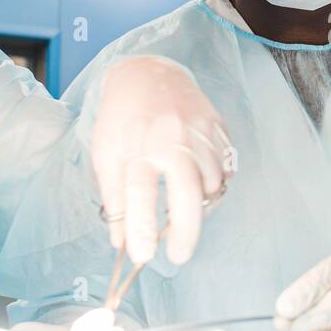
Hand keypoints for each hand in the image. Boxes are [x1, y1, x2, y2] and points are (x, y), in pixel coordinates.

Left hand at [92, 57, 234, 265]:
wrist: (148, 73)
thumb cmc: (122, 119)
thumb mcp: (105, 154)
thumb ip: (113, 197)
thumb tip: (120, 242)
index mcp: (136, 147)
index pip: (140, 195)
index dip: (141, 229)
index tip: (143, 257)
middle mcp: (171, 139)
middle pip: (187, 193)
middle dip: (186, 231)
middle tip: (179, 255)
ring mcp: (199, 132)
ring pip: (211, 183)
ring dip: (201, 204)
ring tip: (185, 207)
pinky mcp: (217, 127)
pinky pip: (225, 167)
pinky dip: (215, 183)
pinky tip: (200, 183)